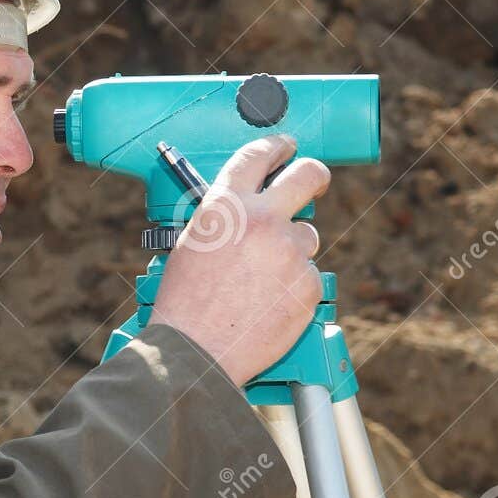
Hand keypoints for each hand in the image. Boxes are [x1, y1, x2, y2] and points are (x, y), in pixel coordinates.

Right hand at [148, 134, 327, 387]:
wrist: (195, 351)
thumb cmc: (184, 305)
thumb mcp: (191, 244)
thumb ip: (224, 218)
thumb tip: (248, 207)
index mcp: (225, 204)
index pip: (259, 154)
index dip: (277, 146)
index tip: (286, 146)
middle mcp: (262, 220)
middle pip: (307, 175)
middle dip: (313, 173)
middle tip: (314, 178)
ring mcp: (290, 251)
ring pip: (307, 236)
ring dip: (292, 250)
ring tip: (262, 280)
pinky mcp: (308, 283)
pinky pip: (309, 276)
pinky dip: (294, 288)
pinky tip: (268, 304)